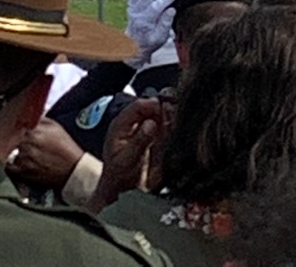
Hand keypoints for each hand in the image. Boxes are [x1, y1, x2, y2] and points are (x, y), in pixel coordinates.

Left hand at [6, 117, 85, 192]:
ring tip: (26, 153)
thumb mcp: (55, 126)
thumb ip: (39, 118)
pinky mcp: (24, 173)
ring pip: (10, 152)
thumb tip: (28, 114)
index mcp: (33, 131)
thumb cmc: (66, 148)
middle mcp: (26, 144)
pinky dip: (11, 164)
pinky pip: (9, 167)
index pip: (14, 126)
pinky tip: (20, 163)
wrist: (73, 169)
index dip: (15, 128)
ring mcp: (24, 159)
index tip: (16, 130)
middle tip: (21, 142)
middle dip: (14, 139)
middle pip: (10, 139)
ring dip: (14, 152)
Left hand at [92, 97, 168, 212]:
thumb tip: (151, 124)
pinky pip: (160, 126)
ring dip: (167, 116)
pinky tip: (174, 129)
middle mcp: (130, 124)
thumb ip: (139, 141)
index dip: (153, 105)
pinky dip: (168, 126)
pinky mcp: (148, 137)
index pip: (137, 106)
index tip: (166, 108)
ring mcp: (140, 130)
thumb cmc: (119, 176)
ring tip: (176, 120)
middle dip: (162, 109)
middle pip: (148, 108)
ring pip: (156, 115)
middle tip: (175, 113)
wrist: (118, 190)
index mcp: (120, 125)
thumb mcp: (128, 160)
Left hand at [126, 0, 176, 64]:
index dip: (164, 0)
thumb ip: (166, 24)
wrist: (135, 43)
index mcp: (145, 23)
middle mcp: (136, 14)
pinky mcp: (131, 3)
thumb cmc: (150, 40)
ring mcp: (132, 7)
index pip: (154, 8)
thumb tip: (172, 10)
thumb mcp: (161, 37)